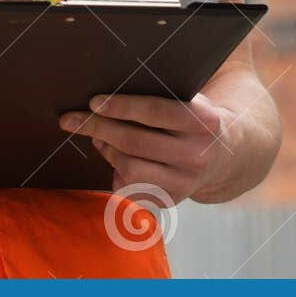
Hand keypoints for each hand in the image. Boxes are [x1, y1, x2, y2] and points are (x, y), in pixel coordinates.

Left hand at [60, 93, 226, 203]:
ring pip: (129, 167)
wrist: (223, 155)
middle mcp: (197, 155)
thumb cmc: (191, 118)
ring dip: (106, 150)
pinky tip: (115, 159)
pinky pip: (130, 188)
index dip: (121, 105)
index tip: (93, 101)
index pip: (155, 112)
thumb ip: (155, 95)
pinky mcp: (171, 201)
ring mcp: (185, 183)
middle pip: (135, 141)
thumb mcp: (186, 99)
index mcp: (203, 121)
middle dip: (98, 127)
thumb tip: (102, 100)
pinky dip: (115, 172)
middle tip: (72, 119)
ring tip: (99, 137)